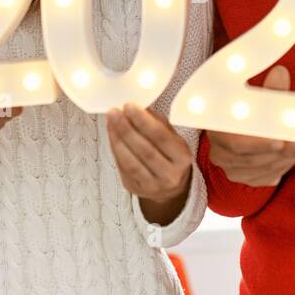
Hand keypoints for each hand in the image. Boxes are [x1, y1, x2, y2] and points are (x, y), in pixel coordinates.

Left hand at [106, 102, 192, 225]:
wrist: (169, 186)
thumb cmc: (169, 154)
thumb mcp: (172, 138)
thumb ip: (157, 123)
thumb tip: (137, 107)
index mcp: (183, 158)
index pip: (161, 137)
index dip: (143, 121)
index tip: (129, 105)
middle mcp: (170, 175)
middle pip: (145, 150)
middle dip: (127, 129)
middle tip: (115, 112)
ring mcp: (153, 186)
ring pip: (131, 162)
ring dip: (118, 139)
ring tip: (110, 121)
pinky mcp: (136, 189)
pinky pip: (123, 168)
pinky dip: (115, 149)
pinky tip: (111, 134)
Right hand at [204, 66, 294, 187]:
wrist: (245, 128)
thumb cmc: (251, 109)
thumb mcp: (258, 97)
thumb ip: (270, 89)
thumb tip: (281, 73)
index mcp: (216, 129)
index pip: (234, 143)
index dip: (257, 144)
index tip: (280, 141)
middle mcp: (220, 153)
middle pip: (252, 158)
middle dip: (281, 151)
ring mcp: (233, 169)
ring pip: (263, 168)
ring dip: (288, 157)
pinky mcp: (248, 179)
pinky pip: (268, 176)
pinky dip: (287, 164)